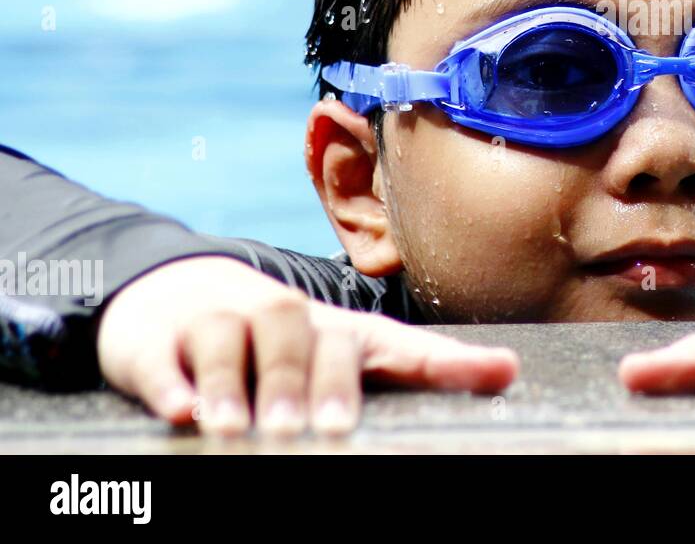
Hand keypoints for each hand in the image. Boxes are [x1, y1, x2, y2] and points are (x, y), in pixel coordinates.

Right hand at [97, 256, 518, 436]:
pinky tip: (182, 412)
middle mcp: (280, 317)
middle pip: (299, 331)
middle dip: (312, 380)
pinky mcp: (156, 342)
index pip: (391, 340)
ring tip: (240, 429)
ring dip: (237, 385)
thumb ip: (414, 363)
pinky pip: (162, 361)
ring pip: (230, 338)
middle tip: (323, 430)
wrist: (171, 293)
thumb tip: (507, 371)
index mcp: (333, 327)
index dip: (439, 359)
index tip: (494, 373)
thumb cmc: (277, 341)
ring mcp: (215, 323)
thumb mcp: (339, 350)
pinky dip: (171, 386)